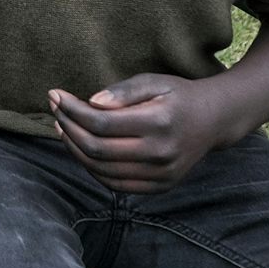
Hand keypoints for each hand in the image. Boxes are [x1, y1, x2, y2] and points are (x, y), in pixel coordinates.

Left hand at [49, 74, 226, 194]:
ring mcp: (162, 174)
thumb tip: (91, 102)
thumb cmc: (177, 95)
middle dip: (68, 128)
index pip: (101, 123)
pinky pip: (116, 185)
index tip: (56, 95)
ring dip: (75, 149)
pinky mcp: (161, 186)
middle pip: (97, 149)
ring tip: (62, 127)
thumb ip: (122, 91)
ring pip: (102, 170)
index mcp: (159, 122)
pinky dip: (92, 169)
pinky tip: (81, 148)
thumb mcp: (153, 81)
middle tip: (55, 109)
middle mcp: (161, 153)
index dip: (72, 110)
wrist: (213, 120)